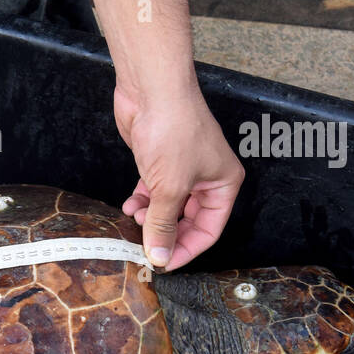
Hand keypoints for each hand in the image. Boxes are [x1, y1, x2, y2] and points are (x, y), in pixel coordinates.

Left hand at [114, 85, 243, 270]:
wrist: (152, 90)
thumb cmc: (174, 129)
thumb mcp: (170, 188)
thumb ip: (163, 225)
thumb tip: (160, 256)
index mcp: (224, 184)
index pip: (209, 230)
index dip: (187, 249)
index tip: (164, 263)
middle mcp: (207, 178)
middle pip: (188, 221)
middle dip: (165, 232)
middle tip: (145, 245)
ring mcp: (183, 169)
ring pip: (168, 206)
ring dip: (151, 217)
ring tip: (135, 217)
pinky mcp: (160, 161)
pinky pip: (154, 191)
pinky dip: (142, 201)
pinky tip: (130, 205)